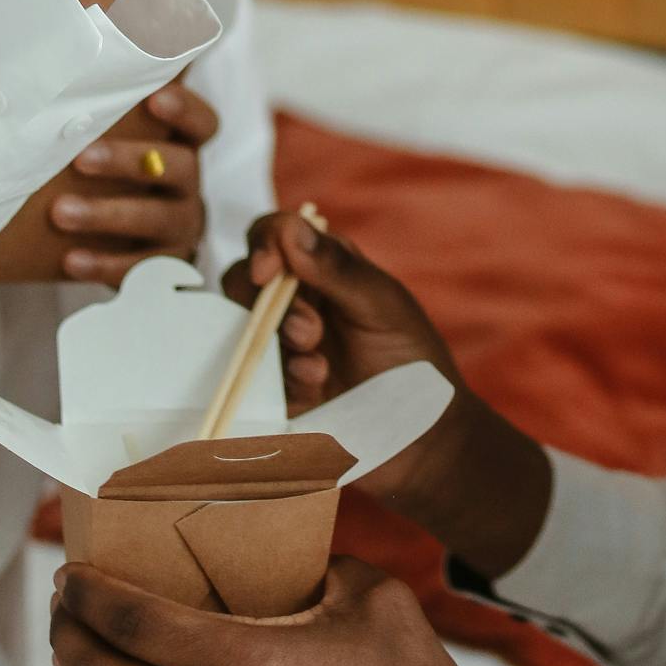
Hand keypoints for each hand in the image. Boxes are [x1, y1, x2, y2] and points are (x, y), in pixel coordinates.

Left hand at [0, 81, 218, 287]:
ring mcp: (181, 226)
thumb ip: (91, 114)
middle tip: (81, 158)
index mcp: (181, 145)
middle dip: (130, 162)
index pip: (203, 123)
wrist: (101, 238)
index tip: (155, 99)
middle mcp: (188, 184)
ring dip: (110, 214)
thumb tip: (34, 74)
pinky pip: (143, 269)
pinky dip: (106, 264)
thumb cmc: (96, 171)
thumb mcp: (102, 140)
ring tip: (61, 212)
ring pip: (161, 218)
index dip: (185, 111)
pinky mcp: (164, 267)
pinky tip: (71, 259)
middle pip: (180, 167)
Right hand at [229, 210, 457, 429]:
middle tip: (309, 332)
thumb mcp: (382, 306)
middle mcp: (297, 300)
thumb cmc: (411, 358)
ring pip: (244, 330)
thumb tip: (291, 229)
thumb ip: (337, 269)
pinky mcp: (274, 388)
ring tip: (319, 370)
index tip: (266, 271)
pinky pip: (252, 376)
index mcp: (324, 267)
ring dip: (277, 346)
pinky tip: (314, 391)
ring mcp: (282, 345)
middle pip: (245, 282)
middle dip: (266, 304)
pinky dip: (280, 381)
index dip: (263, 246)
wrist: (421, 436)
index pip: (276, 237)